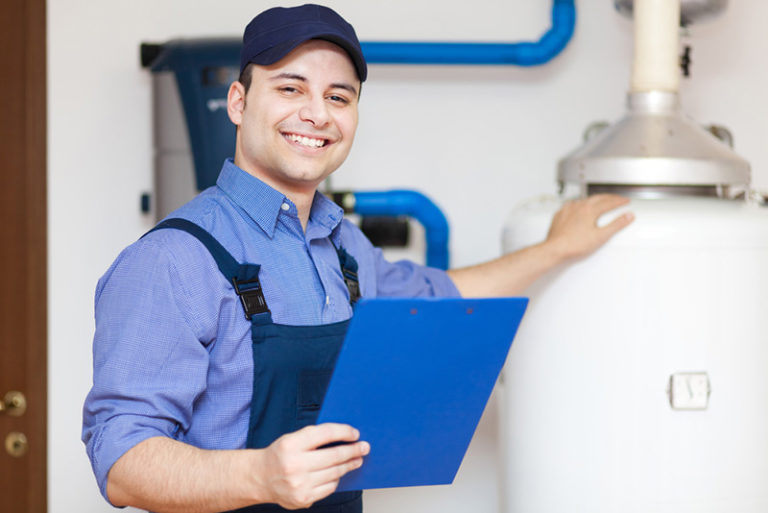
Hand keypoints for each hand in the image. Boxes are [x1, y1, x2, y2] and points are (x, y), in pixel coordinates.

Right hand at [254, 424, 368, 509]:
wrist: (260, 478)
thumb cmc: (280, 455)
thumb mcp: (292, 438)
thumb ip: (314, 437)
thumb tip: (344, 437)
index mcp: (291, 444)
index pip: (325, 434)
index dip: (343, 432)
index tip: (355, 433)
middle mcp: (294, 465)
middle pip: (334, 455)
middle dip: (353, 450)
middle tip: (364, 447)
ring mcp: (299, 484)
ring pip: (335, 472)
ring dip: (349, 465)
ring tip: (356, 460)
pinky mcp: (304, 498)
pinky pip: (329, 487)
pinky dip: (336, 479)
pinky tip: (338, 473)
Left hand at [545, 194, 633, 259]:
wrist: (555, 249)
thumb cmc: (574, 245)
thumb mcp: (600, 236)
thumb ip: (616, 225)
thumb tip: (628, 216)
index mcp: (589, 210)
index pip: (609, 202)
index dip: (619, 201)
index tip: (626, 201)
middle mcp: (578, 206)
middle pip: (597, 198)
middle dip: (609, 197)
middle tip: (616, 199)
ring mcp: (568, 209)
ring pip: (584, 200)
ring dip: (595, 199)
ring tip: (601, 201)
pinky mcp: (560, 214)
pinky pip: (571, 205)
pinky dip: (580, 204)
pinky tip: (580, 207)